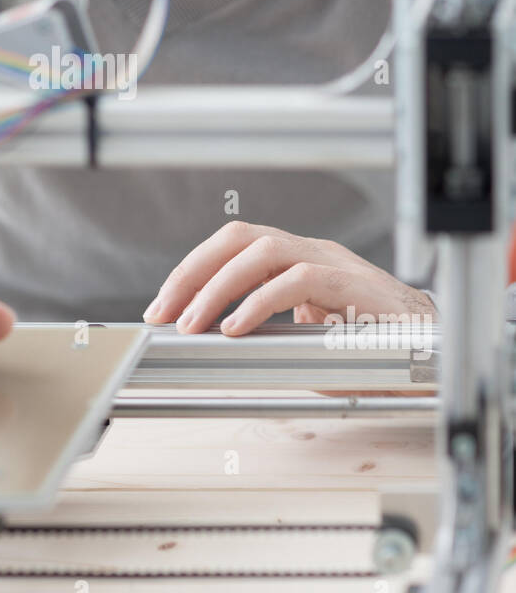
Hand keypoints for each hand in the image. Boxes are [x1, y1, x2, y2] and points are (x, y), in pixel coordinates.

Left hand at [142, 220, 435, 335]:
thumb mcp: (302, 339)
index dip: (191, 271)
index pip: (233, 246)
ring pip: (262, 252)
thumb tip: (209, 343)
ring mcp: (333, 263)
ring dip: (217, 287)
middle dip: (193, 272)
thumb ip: (263, 332)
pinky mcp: (353, 285)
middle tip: (164, 312)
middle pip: (239, 238)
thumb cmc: (367, 349)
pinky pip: (299, 280)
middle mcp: (312, 252)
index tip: (162, 305)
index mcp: (296, 259)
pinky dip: (259, 302)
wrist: (429, 354)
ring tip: (193, 323)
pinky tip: (236, 327)